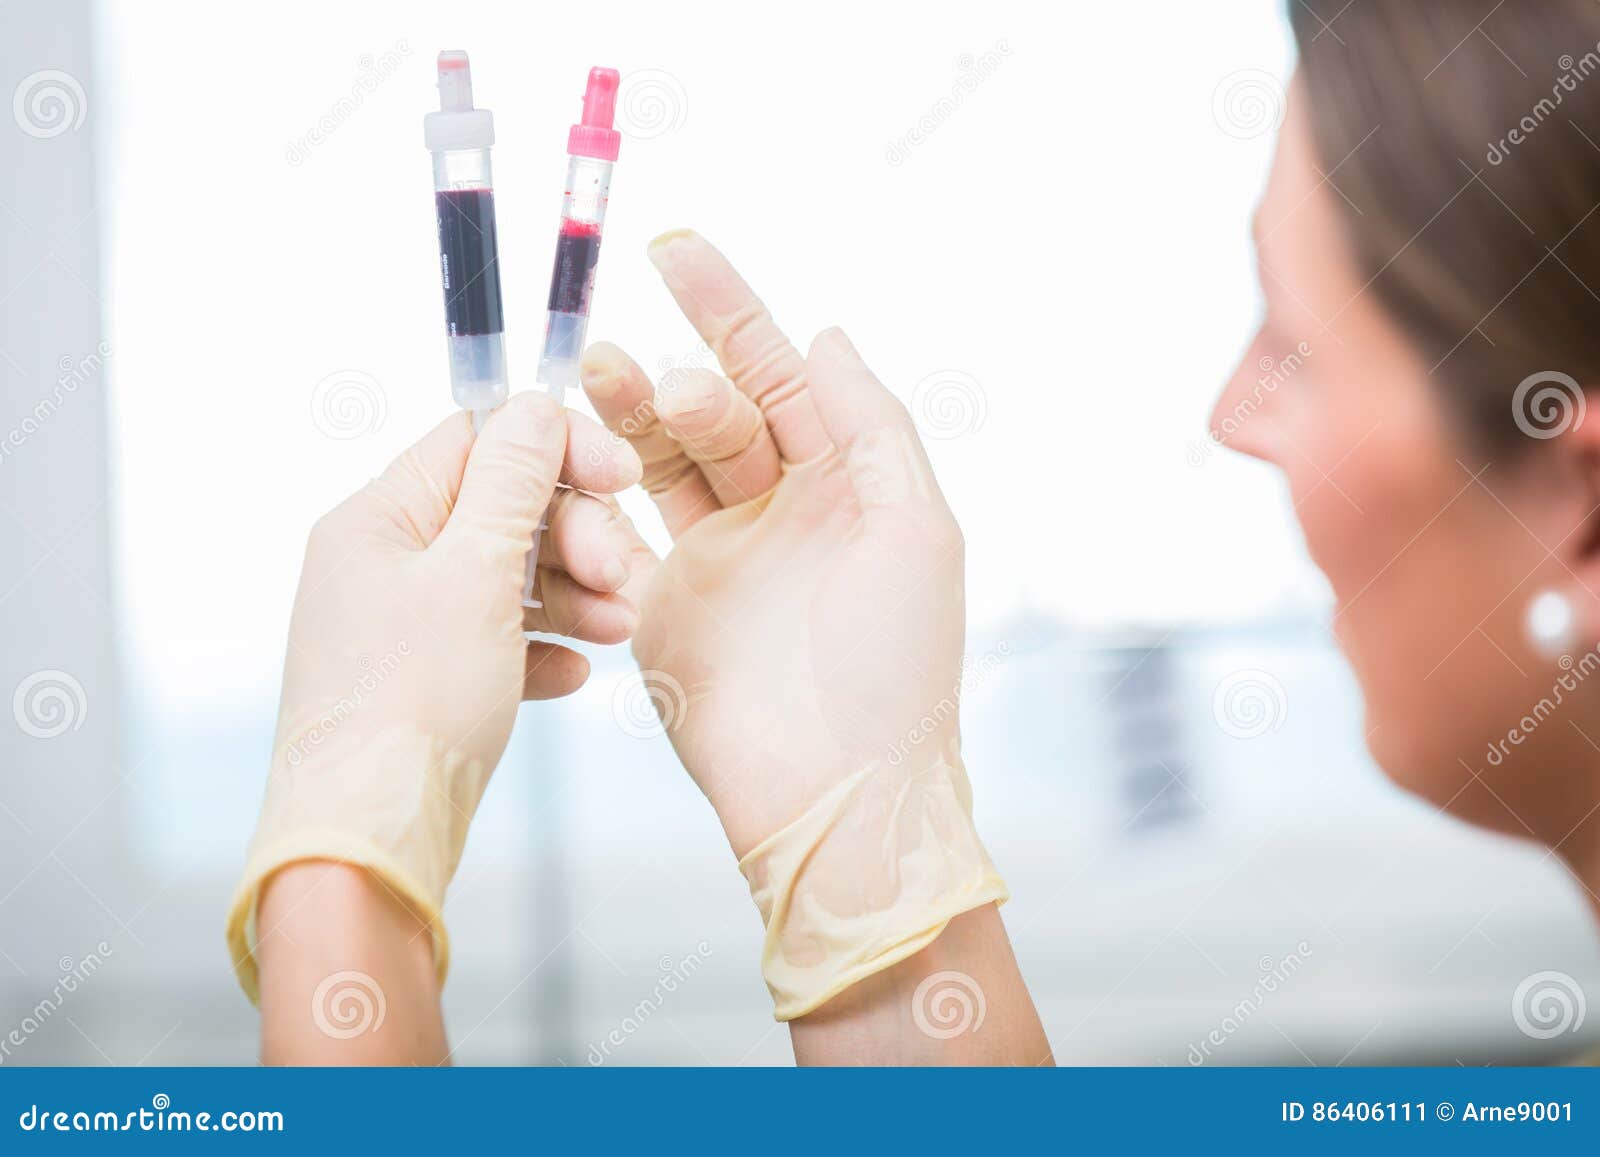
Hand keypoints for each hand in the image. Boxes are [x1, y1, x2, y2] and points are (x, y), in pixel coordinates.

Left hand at [227, 391, 643, 1004]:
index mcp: (378, 519)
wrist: (368, 838)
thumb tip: (534, 408)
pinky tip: (576, 675)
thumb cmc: (411, 702)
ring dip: (571, 596)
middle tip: (621, 574)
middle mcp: (382, 562)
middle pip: (498, 513)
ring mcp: (400, 626)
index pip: (476, 442)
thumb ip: (512, 485)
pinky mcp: (422, 683)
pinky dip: (541, 650)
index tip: (624, 476)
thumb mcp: (474, 576)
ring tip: (622, 628)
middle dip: (572, 537)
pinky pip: (493, 644)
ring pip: (503, 581)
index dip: (556, 451)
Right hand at [582, 231, 1043, 1057]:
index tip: (674, 248)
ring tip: (587, 383)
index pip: (778, 374)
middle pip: (712, 410)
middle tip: (639, 377)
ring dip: (621, 414)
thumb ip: (870, 422)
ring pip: (658, 459)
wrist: (833, 792)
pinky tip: (577, 462)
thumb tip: (828, 332)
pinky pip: (620, 528)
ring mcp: (719, 557)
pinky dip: (596, 490)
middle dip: (669, 375)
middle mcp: (781, 512)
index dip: (728, 310)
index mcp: (845, 484)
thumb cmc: (894, 664)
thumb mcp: (915, 525)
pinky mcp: (663, 605)